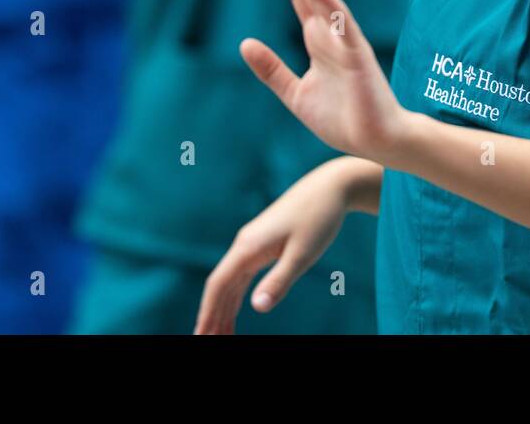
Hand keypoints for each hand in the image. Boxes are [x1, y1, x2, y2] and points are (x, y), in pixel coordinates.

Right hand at [194, 158, 354, 334]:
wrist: (329, 188)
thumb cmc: (318, 219)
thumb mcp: (302, 254)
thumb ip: (279, 282)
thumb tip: (256, 308)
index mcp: (248, 246)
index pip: (218, 284)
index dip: (207, 311)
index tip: (200, 335)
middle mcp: (244, 244)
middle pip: (220, 286)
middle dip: (211, 315)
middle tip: (205, 342)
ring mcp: (252, 244)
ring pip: (230, 282)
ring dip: (222, 310)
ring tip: (218, 336)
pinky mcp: (262, 245)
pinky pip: (242, 276)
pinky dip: (236, 298)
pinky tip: (235, 313)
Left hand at [243, 0, 408, 161]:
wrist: (376, 143)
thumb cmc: (342, 118)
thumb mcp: (295, 94)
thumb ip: (272, 69)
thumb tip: (244, 43)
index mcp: (318, 39)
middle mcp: (332, 32)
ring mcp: (345, 39)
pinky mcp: (357, 53)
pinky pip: (342, 22)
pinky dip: (328, 1)